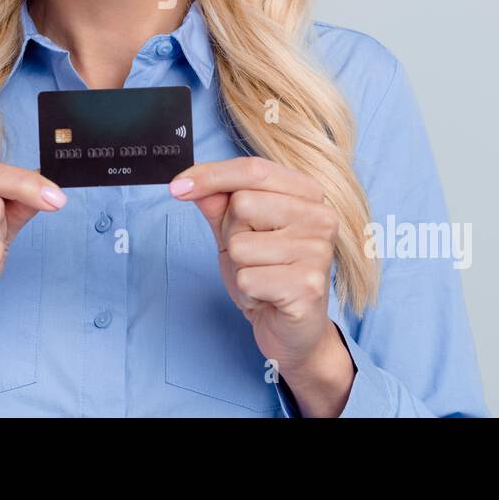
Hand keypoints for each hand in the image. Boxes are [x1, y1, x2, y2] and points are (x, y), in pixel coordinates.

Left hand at [169, 156, 354, 415]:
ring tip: (262, 276)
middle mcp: (321, 216)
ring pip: (240, 245)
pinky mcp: (308, 286)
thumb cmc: (268, 273)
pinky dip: (246, 291)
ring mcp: (318, 251)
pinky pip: (247, 278)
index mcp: (308, 193)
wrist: (294, 330)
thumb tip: (190, 183)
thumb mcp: (236, 232)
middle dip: (231, 233)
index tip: (177, 186)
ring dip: (239, 267)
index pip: (253, 169)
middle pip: (243, 203)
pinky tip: (267, 297)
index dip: (211, 175)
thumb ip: (217, 204)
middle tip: (252, 255)